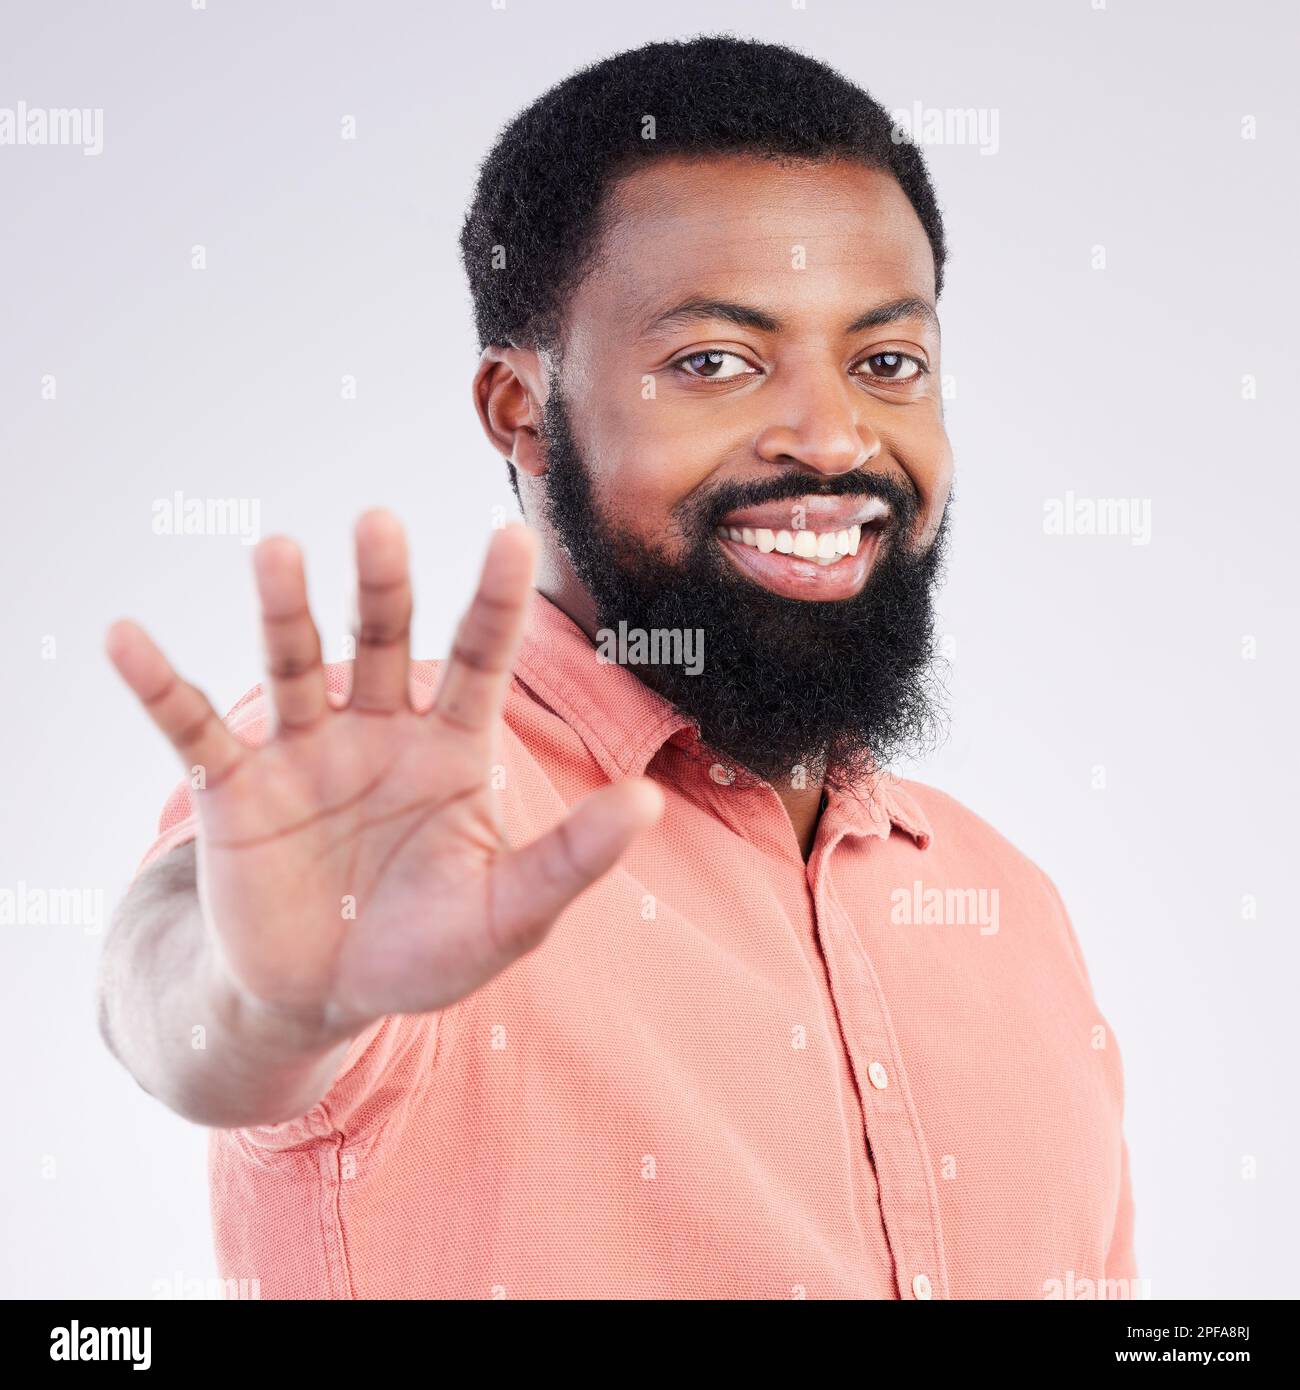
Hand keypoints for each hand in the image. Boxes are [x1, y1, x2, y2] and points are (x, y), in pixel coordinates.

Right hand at [105, 511, 662, 1041]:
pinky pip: (191, 728)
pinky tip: (125, 637)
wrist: (324, 996)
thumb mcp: (508, 913)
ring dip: (283, 609)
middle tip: (379, 522)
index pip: (479, 660)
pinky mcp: (235, 790)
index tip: (511, 533)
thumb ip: (572, 859)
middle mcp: (378, 730)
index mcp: (451, 748)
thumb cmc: (426, 949)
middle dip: (383, 584)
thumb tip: (652, 804)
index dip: (492, 602)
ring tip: (275, 549)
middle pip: (382, 639)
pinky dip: (159, 686)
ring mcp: (303, 752)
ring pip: (293, 664)